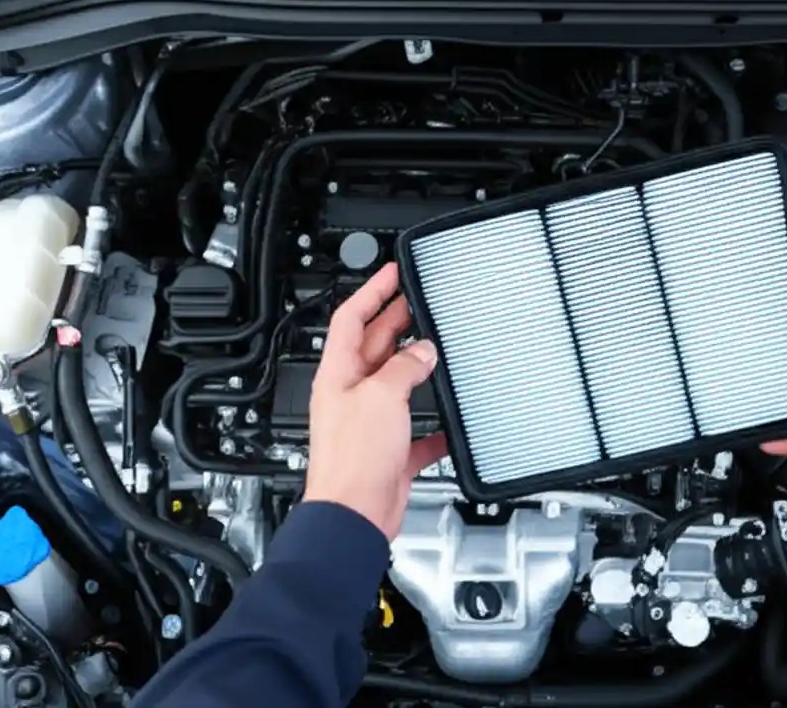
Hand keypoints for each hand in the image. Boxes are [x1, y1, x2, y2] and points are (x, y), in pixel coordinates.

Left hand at [304, 263, 447, 539]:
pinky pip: (415, 429)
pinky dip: (434, 424)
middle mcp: (350, 395)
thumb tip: (422, 351)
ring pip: (396, 383)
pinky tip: (449, 420)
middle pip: (374, 347)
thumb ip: (405, 367)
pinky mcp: (388, 450)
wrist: (354, 514)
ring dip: (417, 367)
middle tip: (419, 301)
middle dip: (397, 322)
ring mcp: (369, 422)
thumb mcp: (382, 396)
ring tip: (439, 347)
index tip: (391, 271)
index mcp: (337, 374)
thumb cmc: (352, 460)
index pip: (350, 319)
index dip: (371, 291)